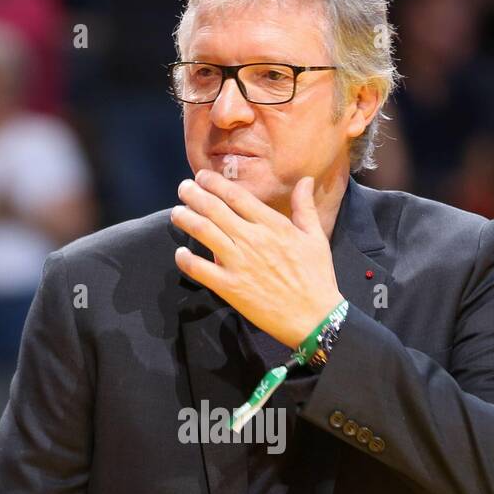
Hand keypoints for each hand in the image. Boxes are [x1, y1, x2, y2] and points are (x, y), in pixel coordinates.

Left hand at [170, 169, 341, 348]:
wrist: (314, 317)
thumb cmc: (317, 277)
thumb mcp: (316, 238)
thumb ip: (305, 207)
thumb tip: (305, 180)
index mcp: (272, 225)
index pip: (236, 195)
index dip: (214, 182)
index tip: (202, 177)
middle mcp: (252, 239)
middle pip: (214, 208)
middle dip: (193, 194)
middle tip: (183, 189)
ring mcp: (238, 263)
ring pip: (203, 232)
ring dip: (185, 218)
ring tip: (176, 212)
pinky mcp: (230, 287)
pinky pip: (200, 270)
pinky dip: (186, 260)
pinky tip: (181, 254)